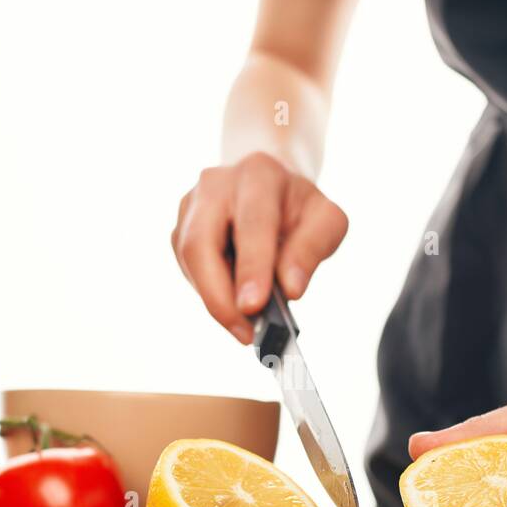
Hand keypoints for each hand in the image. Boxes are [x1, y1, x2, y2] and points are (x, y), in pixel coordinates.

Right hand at [171, 152, 347, 342]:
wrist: (273, 190)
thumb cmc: (300, 210)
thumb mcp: (326, 222)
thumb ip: (312, 250)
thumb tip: (290, 290)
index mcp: (259, 174)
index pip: (252, 223)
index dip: (252, 266)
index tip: (254, 306)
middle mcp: (216, 183)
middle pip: (201, 242)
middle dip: (219, 294)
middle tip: (243, 332)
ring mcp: (191, 205)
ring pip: (189, 259)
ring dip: (214, 299)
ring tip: (244, 327)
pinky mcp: (180, 228)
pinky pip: (188, 269)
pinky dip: (210, 293)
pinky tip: (232, 303)